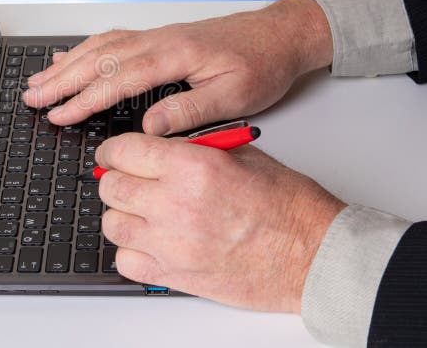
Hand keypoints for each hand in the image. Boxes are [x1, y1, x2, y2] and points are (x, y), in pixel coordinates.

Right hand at [23, 0, 332, 134]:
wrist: (280, 33)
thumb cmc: (261, 63)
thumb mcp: (236, 94)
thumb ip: (190, 110)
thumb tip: (149, 126)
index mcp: (174, 55)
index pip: (117, 79)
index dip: (84, 99)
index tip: (59, 115)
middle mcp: (158, 41)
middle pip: (98, 59)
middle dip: (61, 80)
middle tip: (31, 98)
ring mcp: (155, 37)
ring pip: (100, 48)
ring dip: (66, 65)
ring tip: (39, 81)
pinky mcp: (158, 38)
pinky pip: (112, 40)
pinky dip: (85, 49)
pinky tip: (71, 57)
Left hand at [95, 133, 344, 312]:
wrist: (314, 255)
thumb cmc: (288, 206)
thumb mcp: (240, 156)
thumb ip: (192, 149)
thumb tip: (155, 149)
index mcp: (193, 167)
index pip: (124, 151)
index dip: (113, 151)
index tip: (112, 155)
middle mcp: (176, 204)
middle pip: (112, 188)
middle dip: (114, 180)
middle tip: (126, 180)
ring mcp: (172, 244)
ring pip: (113, 225)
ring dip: (121, 215)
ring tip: (140, 211)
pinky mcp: (175, 276)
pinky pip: (126, 262)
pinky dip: (131, 251)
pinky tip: (150, 242)